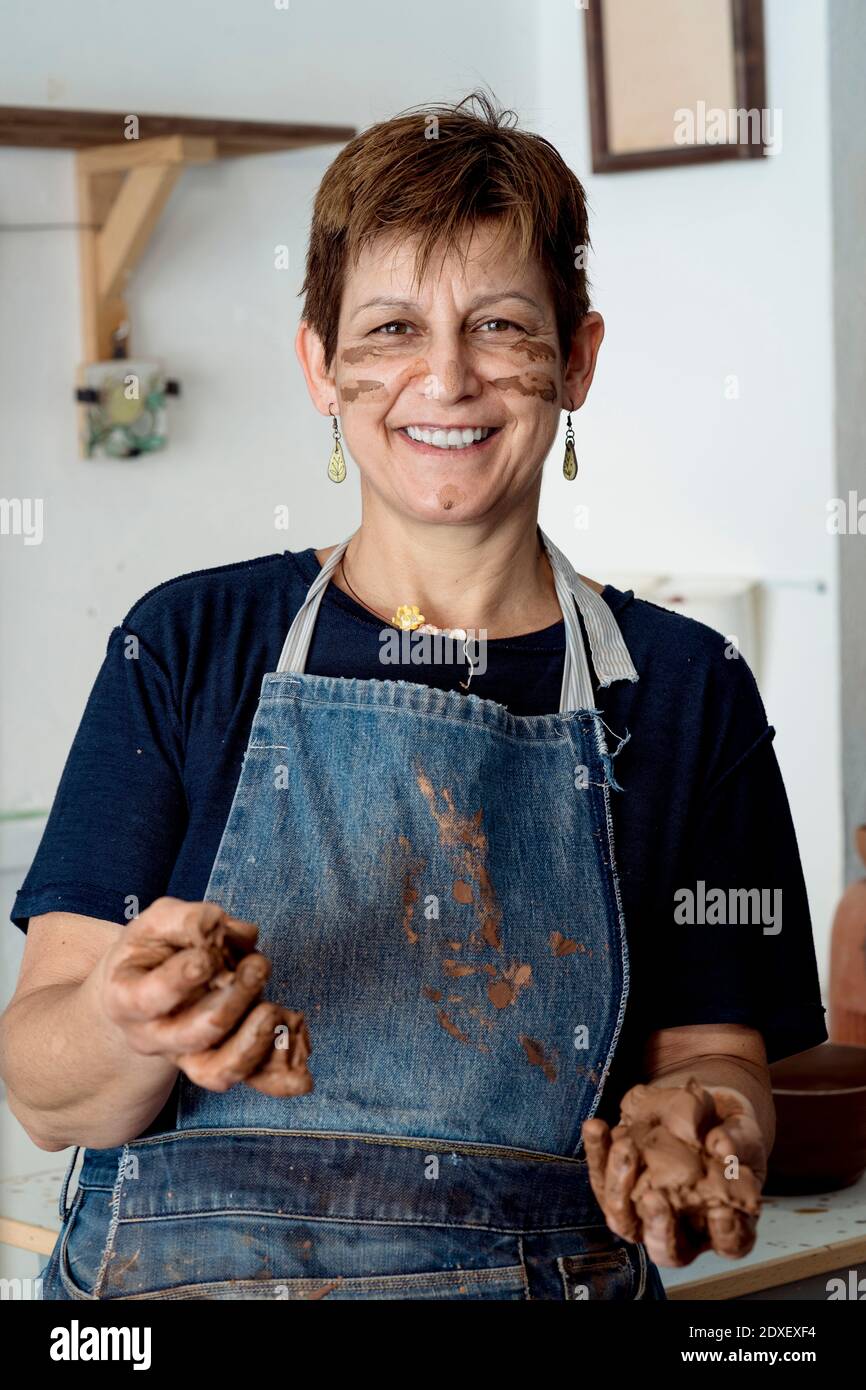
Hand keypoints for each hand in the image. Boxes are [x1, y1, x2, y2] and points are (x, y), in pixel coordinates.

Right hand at [99, 897, 311, 1095]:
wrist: (146, 987)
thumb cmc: (153, 949)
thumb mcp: (157, 923)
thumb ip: (186, 919)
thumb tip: (220, 925)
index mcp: (127, 999)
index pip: (150, 998)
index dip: (179, 980)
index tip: (207, 957)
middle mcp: (155, 1037)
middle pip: (193, 1036)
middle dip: (231, 1003)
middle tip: (256, 967)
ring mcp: (189, 1056)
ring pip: (220, 1071)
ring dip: (254, 1042)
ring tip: (274, 1010)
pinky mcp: (223, 1061)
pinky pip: (250, 1080)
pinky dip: (279, 1079)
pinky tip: (303, 1079)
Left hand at [582, 1078, 764, 1266]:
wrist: (701, 1109)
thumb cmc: (728, 1132)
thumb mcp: (741, 1131)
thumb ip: (736, 1140)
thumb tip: (721, 1145)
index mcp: (723, 1222)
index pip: (728, 1243)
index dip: (725, 1233)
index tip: (721, 1211)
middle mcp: (682, 1227)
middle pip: (668, 1248)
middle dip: (658, 1226)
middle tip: (654, 1198)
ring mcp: (646, 1211)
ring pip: (626, 1220)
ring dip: (619, 1187)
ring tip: (625, 1148)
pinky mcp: (621, 1187)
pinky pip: (602, 1178)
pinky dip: (597, 1153)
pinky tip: (596, 1126)